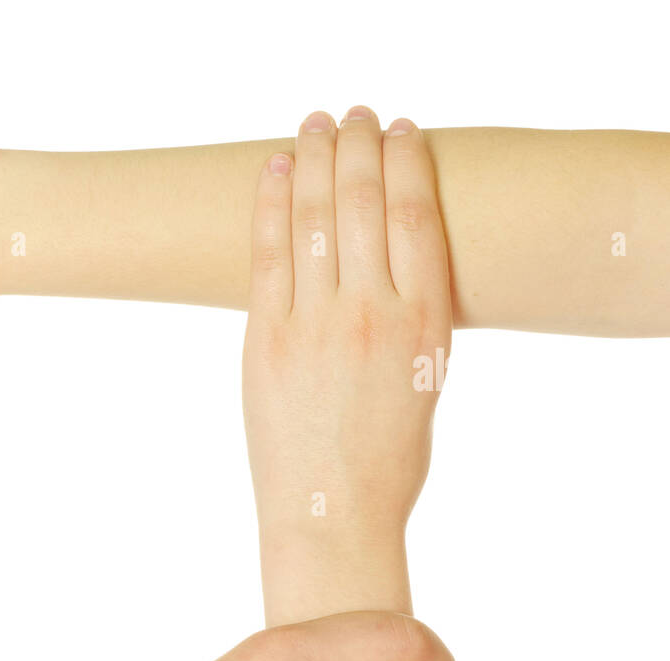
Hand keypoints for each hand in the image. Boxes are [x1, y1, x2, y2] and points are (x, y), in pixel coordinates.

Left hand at [241, 108, 451, 537]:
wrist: (332, 514)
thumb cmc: (384, 458)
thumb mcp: (424, 380)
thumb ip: (411, 316)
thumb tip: (383, 264)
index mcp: (425, 324)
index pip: (416, 216)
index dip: (407, 162)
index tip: (400, 131)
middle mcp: (372, 314)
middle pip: (364, 204)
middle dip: (357, 147)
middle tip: (351, 116)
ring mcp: (315, 324)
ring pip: (316, 218)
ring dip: (315, 160)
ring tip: (312, 126)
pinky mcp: (267, 339)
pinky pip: (268, 254)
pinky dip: (272, 205)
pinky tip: (276, 171)